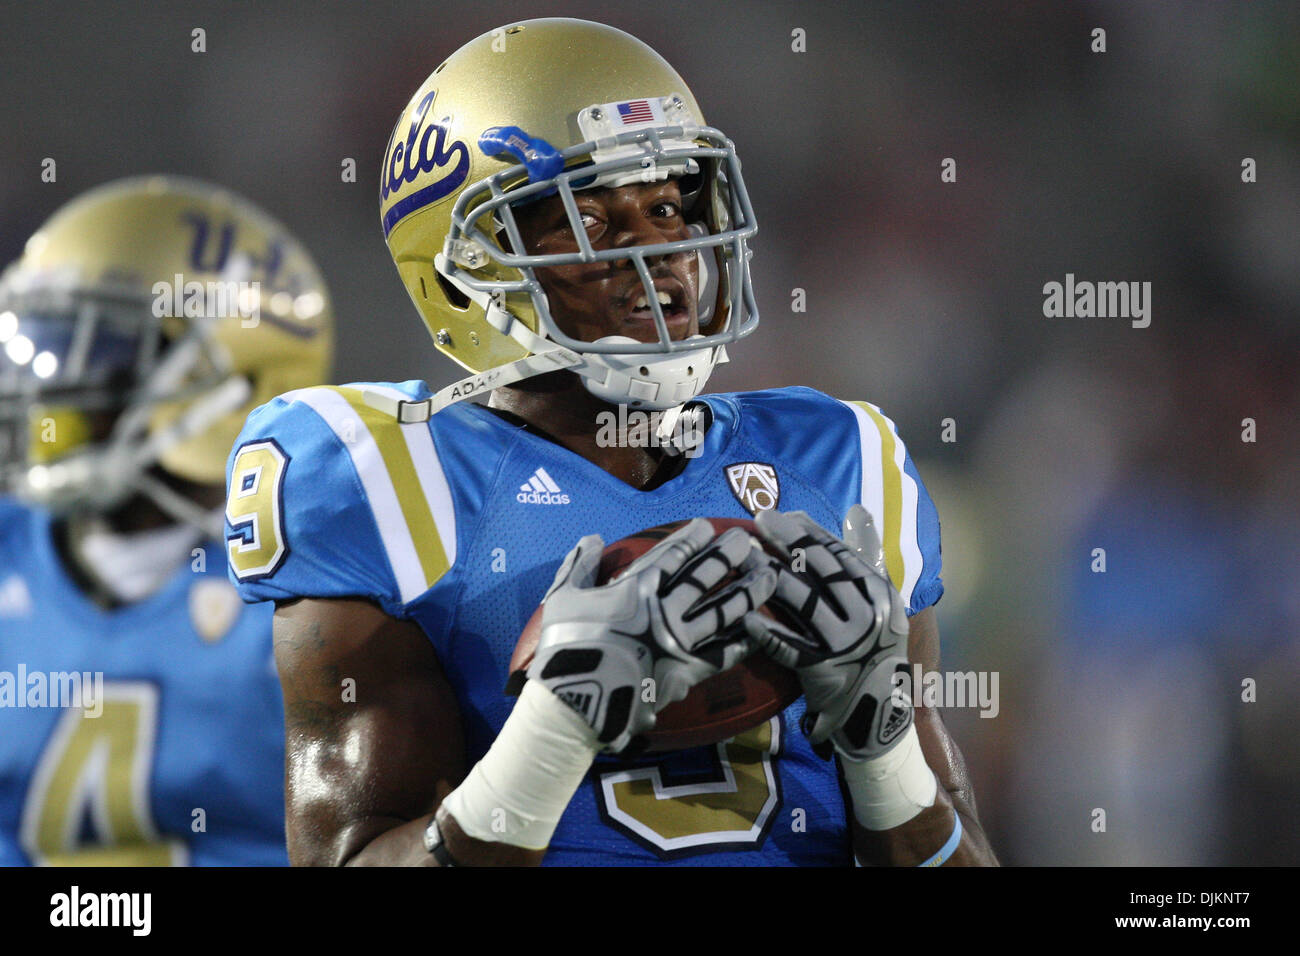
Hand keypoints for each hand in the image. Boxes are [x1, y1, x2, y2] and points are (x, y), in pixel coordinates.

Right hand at [529, 518, 776, 752]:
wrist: (575, 703)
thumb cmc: (564, 648)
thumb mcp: (562, 597)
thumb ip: (580, 564)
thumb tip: (592, 538)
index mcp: (636, 589)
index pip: (673, 555)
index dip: (693, 538)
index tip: (709, 526)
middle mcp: (666, 611)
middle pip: (705, 577)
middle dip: (728, 555)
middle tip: (746, 540)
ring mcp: (680, 643)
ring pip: (723, 611)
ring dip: (747, 592)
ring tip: (769, 576)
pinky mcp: (688, 674)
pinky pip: (723, 654)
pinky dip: (743, 641)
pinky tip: (761, 629)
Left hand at [744, 506, 911, 760]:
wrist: (880, 710)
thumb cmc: (874, 650)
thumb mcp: (882, 604)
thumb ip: (866, 562)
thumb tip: (857, 513)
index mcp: (879, 594)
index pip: (840, 553)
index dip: (808, 531)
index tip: (780, 514)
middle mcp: (866, 614)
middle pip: (822, 569)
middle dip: (787, 540)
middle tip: (757, 521)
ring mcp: (845, 643)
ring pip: (803, 601)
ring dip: (770, 575)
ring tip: (743, 558)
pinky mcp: (823, 670)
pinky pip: (791, 647)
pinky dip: (768, 633)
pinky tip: (746, 617)